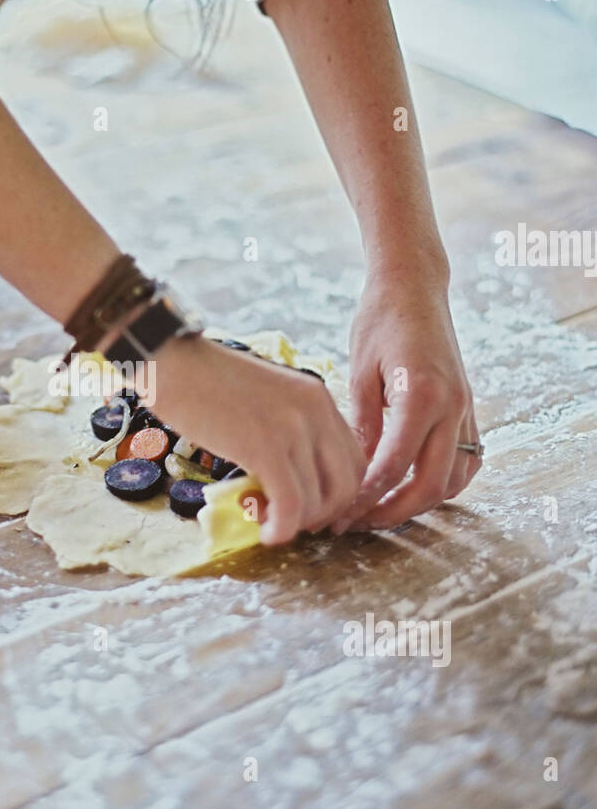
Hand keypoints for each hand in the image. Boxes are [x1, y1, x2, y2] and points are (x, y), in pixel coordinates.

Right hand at [146, 335, 365, 545]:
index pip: (355, 459)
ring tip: (267, 524)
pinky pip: (290, 504)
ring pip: (318, 501)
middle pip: (348, 484)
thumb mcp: (266, 400)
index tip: (311, 509)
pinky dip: (281, 530)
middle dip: (324, 516)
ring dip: (296, 525)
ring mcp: (293, 429)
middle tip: (293, 523)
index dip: (338, 495)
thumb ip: (288, 431)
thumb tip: (291, 478)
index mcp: (319, 399)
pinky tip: (265, 534)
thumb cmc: (206, 382)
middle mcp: (316, 412)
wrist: (173, 363)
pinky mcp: (265, 448)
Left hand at [334, 273, 480, 531]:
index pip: (394, 466)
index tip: (339, 513)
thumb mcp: (358, 372)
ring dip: (420, 504)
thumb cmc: (379, 319)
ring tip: (380, 511)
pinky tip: (413, 489)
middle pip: (430, 485)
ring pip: (455, 480)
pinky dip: (444, 484)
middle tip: (355, 523)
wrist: (414, 285)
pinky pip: (467, 461)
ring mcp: (467, 408)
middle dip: (392, 512)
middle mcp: (453, 406)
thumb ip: (362, 427)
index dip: (365, 497)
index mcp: (422, 394)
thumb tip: (353, 476)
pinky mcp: (470, 408)